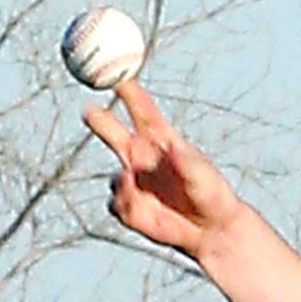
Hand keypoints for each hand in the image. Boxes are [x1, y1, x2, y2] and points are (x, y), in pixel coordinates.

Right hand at [84, 82, 241, 262]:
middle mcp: (141, 157)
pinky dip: (126, 205)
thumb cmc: (211, 194)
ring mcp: (133, 182)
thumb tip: (173, 150)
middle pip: (111, 132)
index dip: (126, 89)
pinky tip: (142, 210)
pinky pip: (118, 205)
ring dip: (122, 182)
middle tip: (89, 111)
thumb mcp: (204, 177)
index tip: (115, 71)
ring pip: (114, 178)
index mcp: (159, 139)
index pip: (140, 108)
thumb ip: (188, 164)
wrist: (211, 229)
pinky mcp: (131, 209)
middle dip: (98, 119)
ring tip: (136, 185)